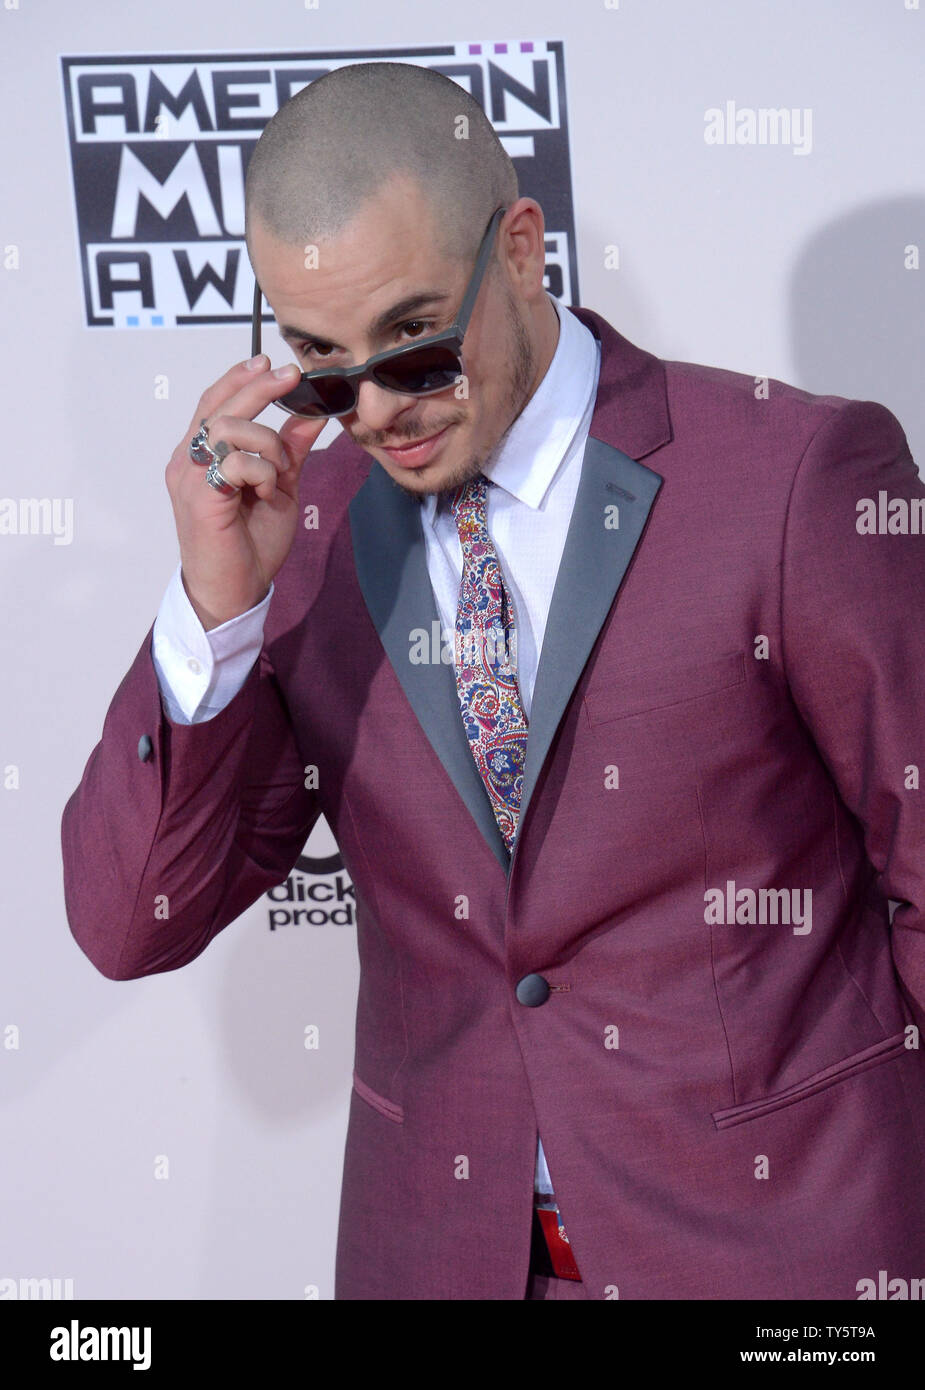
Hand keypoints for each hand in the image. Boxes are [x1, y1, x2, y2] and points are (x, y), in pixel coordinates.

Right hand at [165, 356, 326, 629]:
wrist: (234, 591)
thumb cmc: (249, 544)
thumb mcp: (280, 487)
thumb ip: (291, 450)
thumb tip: (312, 412)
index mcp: (202, 455)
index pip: (215, 403)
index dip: (240, 379)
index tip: (271, 363)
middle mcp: (188, 460)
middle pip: (219, 405)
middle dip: (259, 386)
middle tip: (291, 374)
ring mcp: (189, 477)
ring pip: (229, 428)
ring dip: (267, 443)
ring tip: (280, 471)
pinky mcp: (200, 497)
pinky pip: (235, 462)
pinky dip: (262, 472)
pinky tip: (268, 492)